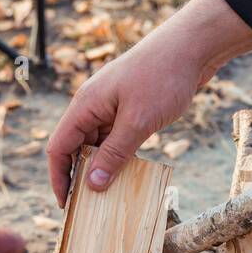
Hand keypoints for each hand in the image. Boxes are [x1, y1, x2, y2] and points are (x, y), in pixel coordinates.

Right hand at [46, 0, 251, 206]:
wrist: (192, 46)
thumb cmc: (163, 77)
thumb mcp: (138, 121)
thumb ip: (114, 154)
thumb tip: (92, 185)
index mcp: (85, 106)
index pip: (59, 147)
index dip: (58, 177)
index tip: (66, 204)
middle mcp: (93, 105)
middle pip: (75, 147)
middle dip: (79, 176)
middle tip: (89, 206)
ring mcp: (111, 106)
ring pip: (96, 143)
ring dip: (100, 167)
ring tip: (107, 195)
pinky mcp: (130, 107)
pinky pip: (115, 137)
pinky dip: (117, 155)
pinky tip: (126, 172)